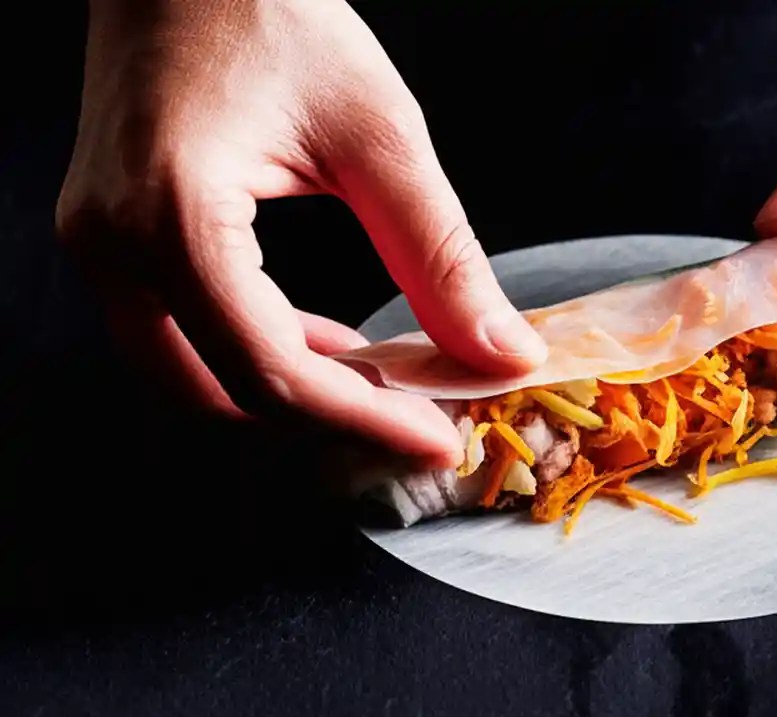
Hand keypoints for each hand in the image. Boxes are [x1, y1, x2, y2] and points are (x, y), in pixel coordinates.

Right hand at [56, 0, 546, 466]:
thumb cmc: (273, 9)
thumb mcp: (378, 135)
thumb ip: (442, 256)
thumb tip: (503, 354)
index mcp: (172, 218)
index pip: (274, 371)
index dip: (367, 422)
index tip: (442, 439)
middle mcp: (111, 243)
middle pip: (224, 390)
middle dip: (328, 418)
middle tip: (419, 414)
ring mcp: (98, 240)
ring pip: (195, 374)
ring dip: (292, 389)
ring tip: (387, 379)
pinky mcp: (110, 231)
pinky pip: (181, 330)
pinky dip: (258, 350)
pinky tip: (332, 342)